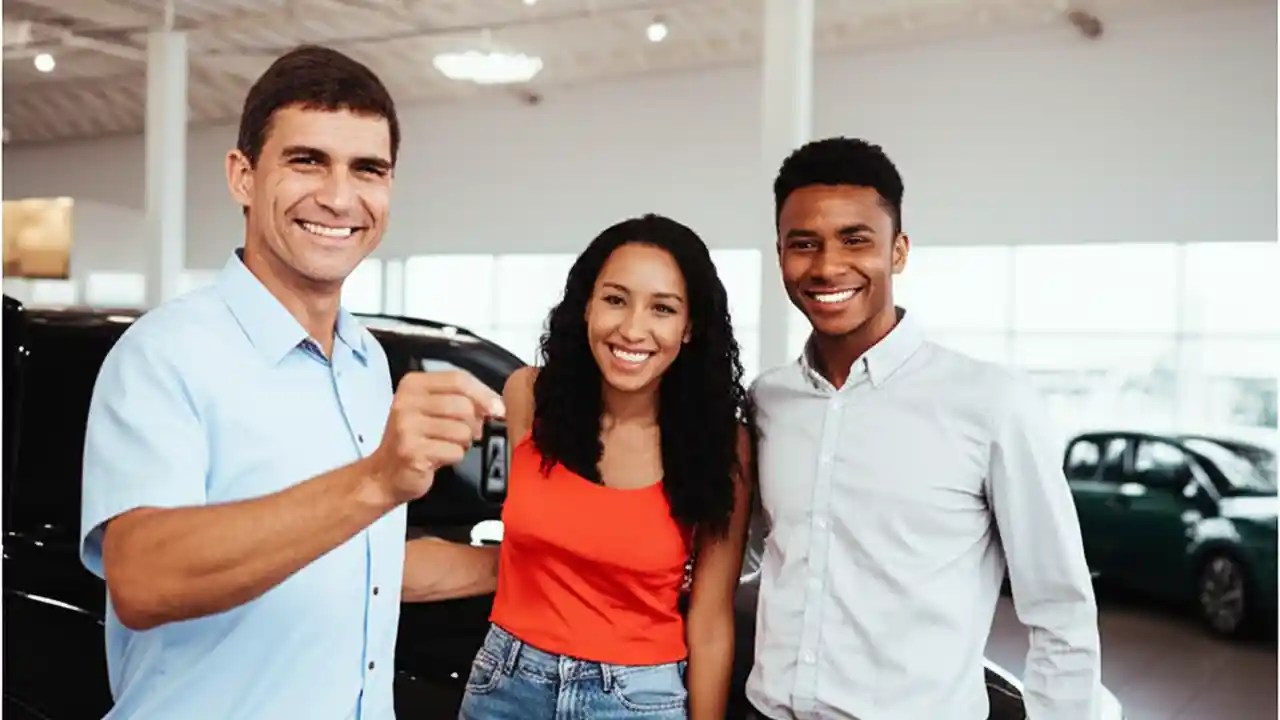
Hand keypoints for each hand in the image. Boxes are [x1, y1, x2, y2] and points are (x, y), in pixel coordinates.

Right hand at [369, 370, 504, 505]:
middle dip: (473, 424)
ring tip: (448, 445)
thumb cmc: (414, 440)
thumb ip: (460, 399)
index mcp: (412, 385)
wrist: (385, 474)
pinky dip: (455, 457)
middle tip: (465, 434)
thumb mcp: (431, 409)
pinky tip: (439, 457)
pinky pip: (455, 451)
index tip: (497, 408)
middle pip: (463, 405)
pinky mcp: (412, 451)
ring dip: (464, 442)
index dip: (484, 394)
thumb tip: (496, 405)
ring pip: (462, 430)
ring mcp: (407, 426)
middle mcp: (406, 402)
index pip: (458, 379)